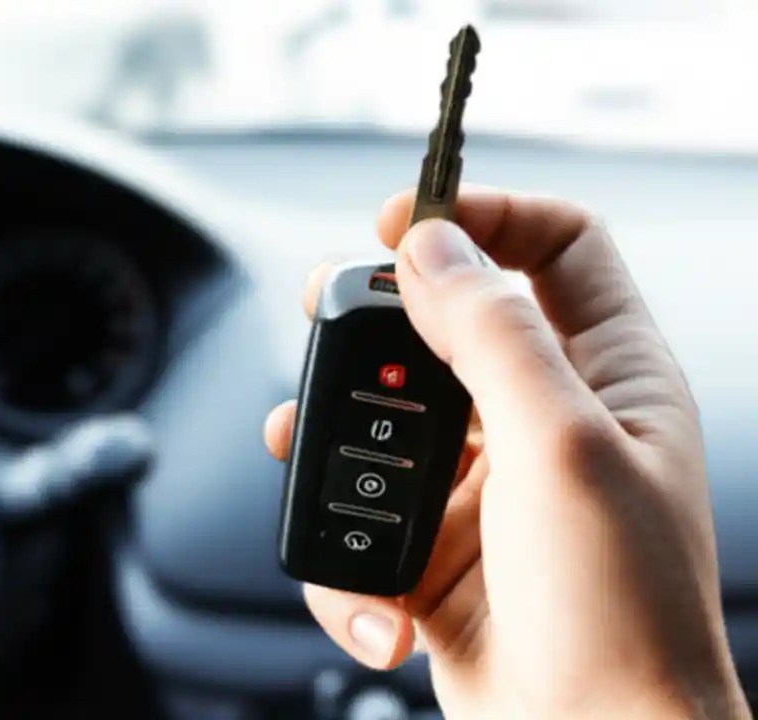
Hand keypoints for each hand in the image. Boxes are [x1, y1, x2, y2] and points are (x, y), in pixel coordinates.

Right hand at [264, 188, 749, 718]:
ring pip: (383, 418)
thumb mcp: (560, 447)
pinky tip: (382, 600)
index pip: (556, 245)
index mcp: (608, 375)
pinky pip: (362, 516)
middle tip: (323, 317)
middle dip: (374, 322)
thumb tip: (432, 245)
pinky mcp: (435, 547)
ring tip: (304, 458)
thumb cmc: (619, 614)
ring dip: (332, 442)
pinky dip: (349, 558)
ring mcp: (486, 485)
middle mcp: (544, 419)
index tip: (398, 227)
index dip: (482, 215)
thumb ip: (493, 333)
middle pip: (444, 321)